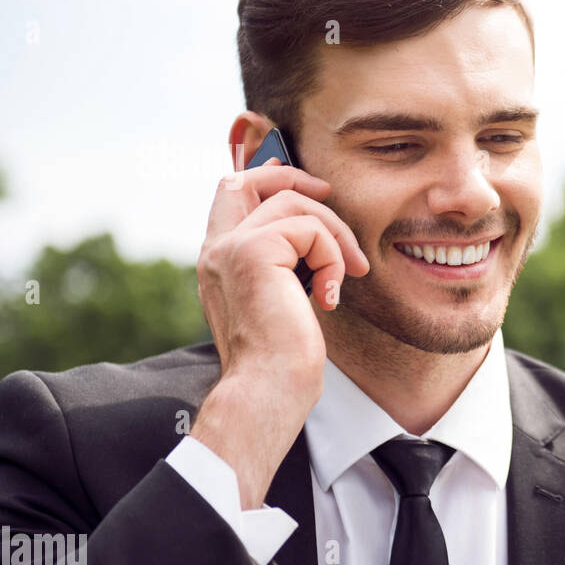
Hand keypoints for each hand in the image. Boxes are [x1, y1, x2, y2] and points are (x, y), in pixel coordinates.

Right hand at [191, 156, 368, 508]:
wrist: (270, 388)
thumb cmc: (282, 360)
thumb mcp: (282, 302)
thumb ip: (285, 267)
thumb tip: (311, 240)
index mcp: (219, 262)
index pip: (230, 197)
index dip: (264, 177)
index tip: (303, 181)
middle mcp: (216, 250)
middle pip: (244, 181)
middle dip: (290, 176)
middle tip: (328, 191)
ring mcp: (230, 248)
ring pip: (292, 204)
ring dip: (334, 234)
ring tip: (348, 274)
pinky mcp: (254, 251)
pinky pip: (310, 229)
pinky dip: (332, 257)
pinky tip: (328, 298)